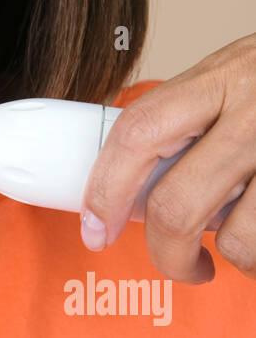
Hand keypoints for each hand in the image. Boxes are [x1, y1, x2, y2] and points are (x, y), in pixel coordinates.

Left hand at [80, 33, 255, 283]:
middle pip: (177, 205)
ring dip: (234, 260)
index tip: (95, 227)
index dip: (105, 188)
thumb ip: (194, 115)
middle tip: (179, 264)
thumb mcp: (239, 72)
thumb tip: (132, 181)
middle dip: (166, 254)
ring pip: (237, 241)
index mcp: (221, 78)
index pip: (138, 133)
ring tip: (245, 245)